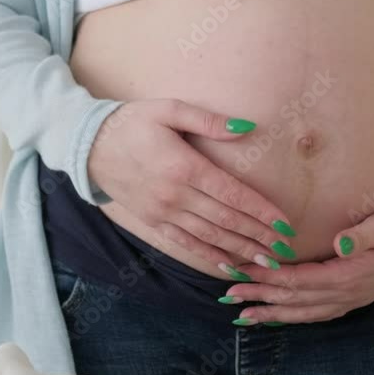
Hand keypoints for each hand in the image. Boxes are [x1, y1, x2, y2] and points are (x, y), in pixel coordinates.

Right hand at [88, 99, 295, 273]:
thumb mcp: (169, 109)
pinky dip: (209, 256)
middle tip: (285, 250)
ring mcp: (162, 212)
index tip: (285, 224)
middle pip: (226, 221)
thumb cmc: (132, 122)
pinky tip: (229, 265)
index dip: (262, 212)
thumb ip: (208, 121)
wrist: (88, 145)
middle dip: (260, 236)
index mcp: (185, 167)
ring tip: (267, 262)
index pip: (232, 195)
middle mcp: (175, 195)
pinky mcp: (152, 222)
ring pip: (209, 237)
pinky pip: (186, 244)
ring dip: (240, 251)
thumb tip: (246, 128)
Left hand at [223, 204, 373, 323]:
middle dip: (259, 296)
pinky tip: (274, 318)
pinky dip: (291, 317)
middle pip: (293, 298)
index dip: (269, 278)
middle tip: (229, 294)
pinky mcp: (348, 300)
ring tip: (242, 315)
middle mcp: (344, 294)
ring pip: (301, 312)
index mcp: (348, 275)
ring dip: (270, 313)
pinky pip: (314, 314)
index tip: (243, 272)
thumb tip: (341, 241)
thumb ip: (363, 234)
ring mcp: (346, 300)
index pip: (298, 280)